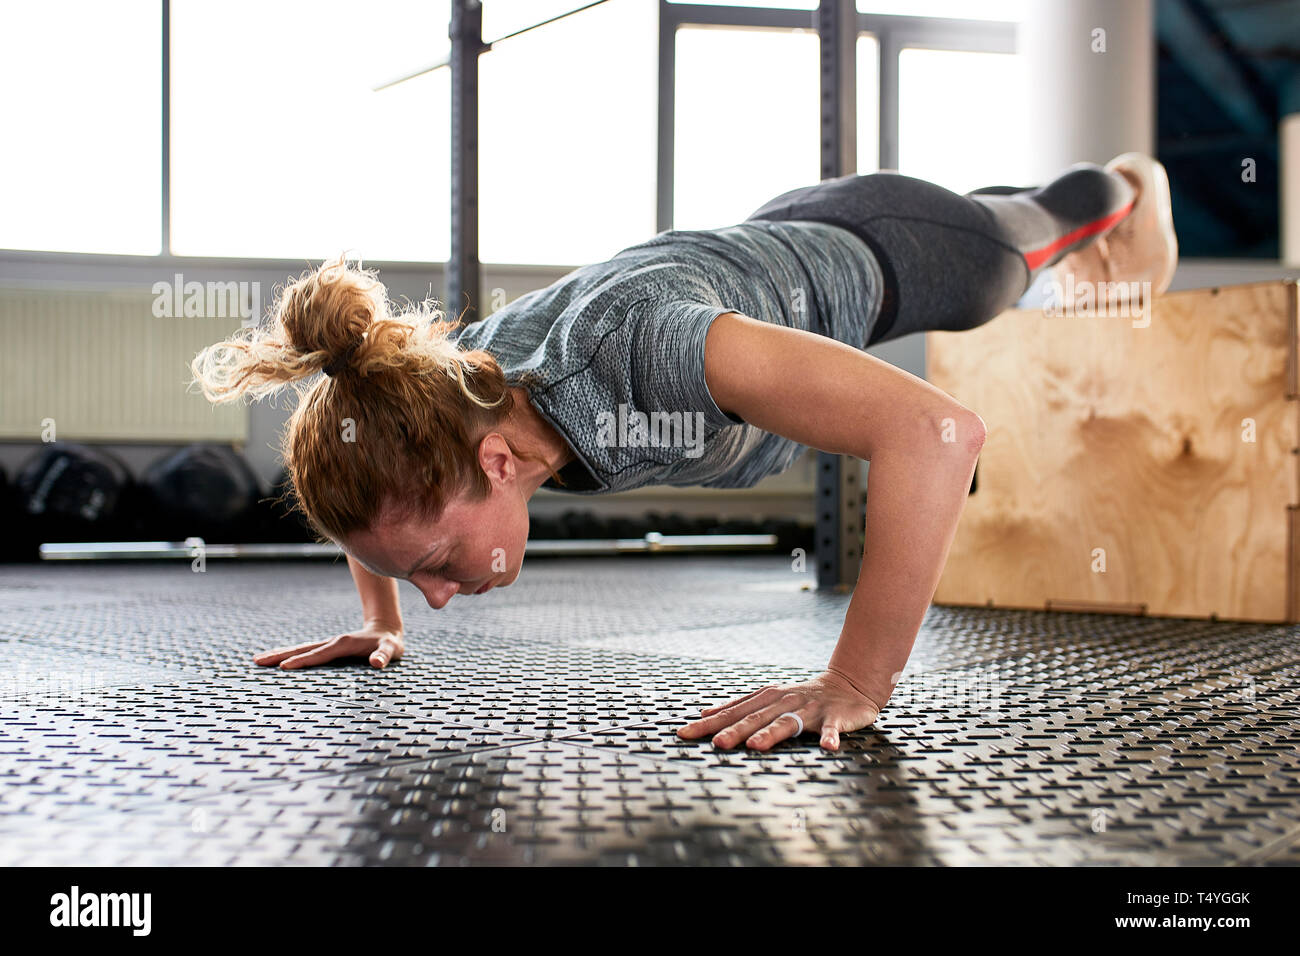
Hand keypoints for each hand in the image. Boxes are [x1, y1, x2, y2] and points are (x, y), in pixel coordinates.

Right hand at [253, 621, 404, 669]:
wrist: (386, 629)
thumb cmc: (389, 643)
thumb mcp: (391, 649)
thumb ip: (384, 655)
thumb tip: (377, 663)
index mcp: (343, 644)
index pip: (319, 654)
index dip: (302, 661)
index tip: (283, 667)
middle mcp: (332, 642)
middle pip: (301, 649)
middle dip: (280, 655)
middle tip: (258, 661)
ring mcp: (328, 644)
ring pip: (299, 649)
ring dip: (279, 654)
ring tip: (258, 660)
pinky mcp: (327, 648)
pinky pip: (304, 652)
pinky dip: (288, 656)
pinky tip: (277, 661)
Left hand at [676, 669, 880, 751]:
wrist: (847, 686)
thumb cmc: (802, 697)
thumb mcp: (768, 699)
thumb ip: (739, 707)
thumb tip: (706, 714)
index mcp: (766, 699)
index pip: (732, 713)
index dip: (709, 724)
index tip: (685, 734)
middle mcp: (783, 702)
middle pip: (755, 718)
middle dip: (735, 730)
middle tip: (716, 744)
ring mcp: (808, 710)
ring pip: (787, 722)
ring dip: (771, 734)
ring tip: (756, 746)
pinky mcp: (834, 717)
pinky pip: (832, 729)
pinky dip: (830, 737)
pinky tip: (828, 747)